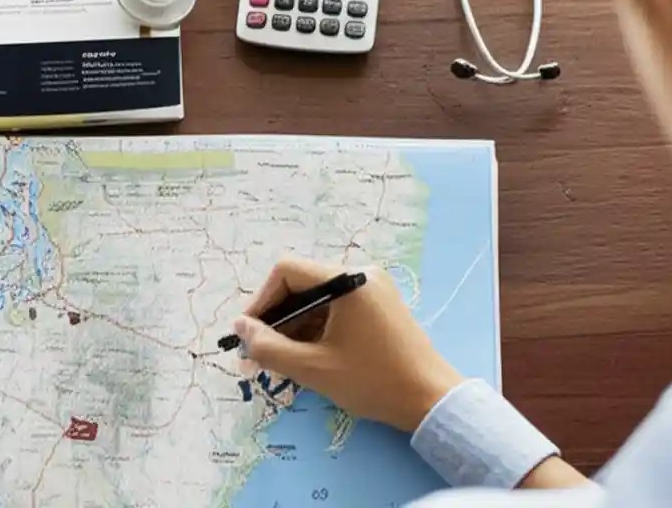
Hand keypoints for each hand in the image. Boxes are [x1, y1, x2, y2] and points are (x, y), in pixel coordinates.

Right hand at [233, 256, 463, 432]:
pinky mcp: (379, 307)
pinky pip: (335, 309)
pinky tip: (306, 356)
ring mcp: (373, 290)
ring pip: (317, 299)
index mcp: (347, 280)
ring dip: (294, 326)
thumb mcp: (313, 368)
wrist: (431, 400)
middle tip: (258, 352)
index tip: (248, 333)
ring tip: (279, 361)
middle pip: (302, 284)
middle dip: (276, 318)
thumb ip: (268, 347)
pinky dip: (316, 329)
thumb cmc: (373, 381)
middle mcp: (360, 275)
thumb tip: (240, 328)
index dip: (261, 300)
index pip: (287, 271)